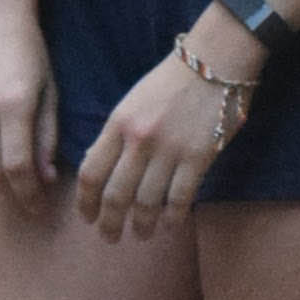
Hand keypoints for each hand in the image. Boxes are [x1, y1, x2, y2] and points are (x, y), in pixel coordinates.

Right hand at [0, 0, 58, 202]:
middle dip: (10, 191)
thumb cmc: (29, 53)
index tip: (37, 205)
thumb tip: (44, 177)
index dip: (29, 193)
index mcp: (15, 104)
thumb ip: (46, 136)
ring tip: (4, 176)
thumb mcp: (48, 91)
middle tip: (24, 194)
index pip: (19, 166)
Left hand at [73, 36, 252, 239]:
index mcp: (118, 124)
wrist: (214, 63)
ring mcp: (169, 150)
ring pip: (147, 202)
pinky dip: (173, 217)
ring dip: (141, 225)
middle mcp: (139, 140)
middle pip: (116, 195)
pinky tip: (170, 225)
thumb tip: (99, 168)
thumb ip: (115, 135)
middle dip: (109, 223)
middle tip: (110, 237)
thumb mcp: (132, 102)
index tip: (87, 217)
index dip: (85, 202)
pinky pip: (180, 198)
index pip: (92, 172)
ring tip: (140, 234)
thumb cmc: (170, 82)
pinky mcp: (198, 157)